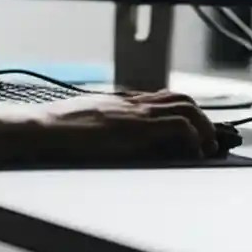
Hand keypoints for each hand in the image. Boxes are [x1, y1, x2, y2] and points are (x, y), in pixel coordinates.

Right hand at [42, 90, 218, 159]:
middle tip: (208, 140)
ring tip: (207, 148)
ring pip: (187, 108)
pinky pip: (178, 126)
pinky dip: (192, 139)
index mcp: (121, 102)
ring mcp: (135, 113)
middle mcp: (132, 103)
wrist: (43, 128)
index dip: (185, 113)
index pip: (163, 98)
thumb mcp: (86, 121)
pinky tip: (192, 153)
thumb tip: (118, 137)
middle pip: (181, 98)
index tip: (194, 130)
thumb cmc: (57, 130)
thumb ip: (107, 122)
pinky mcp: (136, 127)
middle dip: (202, 119)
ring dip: (203, 128)